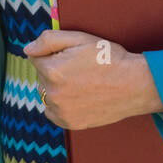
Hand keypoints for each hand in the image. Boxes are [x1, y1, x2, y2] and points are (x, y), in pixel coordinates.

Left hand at [23, 30, 162, 129]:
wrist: (135, 84)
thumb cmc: (109, 58)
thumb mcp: (81, 38)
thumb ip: (49, 40)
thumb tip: (27, 49)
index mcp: (52, 70)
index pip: (36, 58)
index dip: (54, 53)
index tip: (73, 55)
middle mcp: (53, 93)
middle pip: (40, 76)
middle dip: (53, 70)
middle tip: (79, 68)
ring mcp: (61, 111)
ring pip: (46, 94)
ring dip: (56, 88)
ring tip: (81, 82)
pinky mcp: (70, 123)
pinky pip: (52, 112)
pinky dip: (59, 105)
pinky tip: (78, 97)